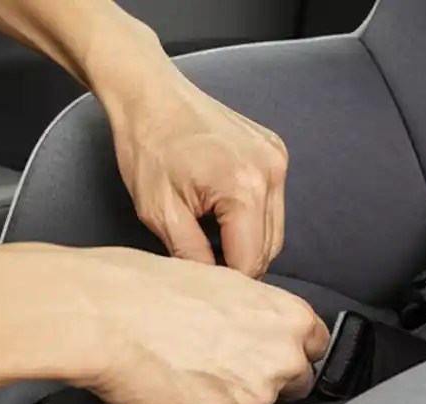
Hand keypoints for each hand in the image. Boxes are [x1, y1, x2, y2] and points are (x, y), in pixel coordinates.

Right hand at [67, 247, 328, 403]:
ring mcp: (254, 396)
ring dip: (232, 398)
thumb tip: (255, 328)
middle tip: (226, 365)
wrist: (104, 316)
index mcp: (286, 316)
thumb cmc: (148, 289)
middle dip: (268, 377)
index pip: (315, 345)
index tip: (277, 352)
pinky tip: (175, 389)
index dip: (293, 349)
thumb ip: (253, 313)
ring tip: (189, 371)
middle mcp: (280, 358)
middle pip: (294, 382)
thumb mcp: (221, 283)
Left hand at [95, 36, 288, 277]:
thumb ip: (191, 256)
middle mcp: (270, 173)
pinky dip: (251, 215)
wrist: (150, 95)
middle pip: (268, 249)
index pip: (251, 263)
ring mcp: (276, 160)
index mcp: (245, 189)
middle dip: (238, 262)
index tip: (202, 283)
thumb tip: (211, 286)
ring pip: (274, 230)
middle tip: (201, 258)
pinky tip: (222, 207)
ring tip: (209, 231)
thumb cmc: (148, 146)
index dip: (226, 282)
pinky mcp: (275, 152)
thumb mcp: (159, 213)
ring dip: (246, 240)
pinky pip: (272, 202)